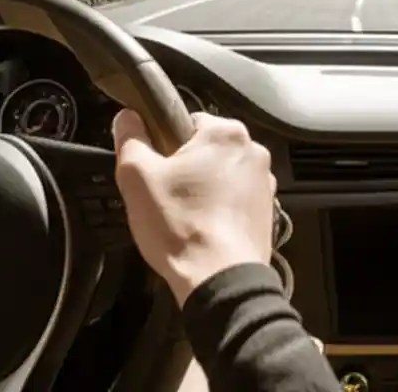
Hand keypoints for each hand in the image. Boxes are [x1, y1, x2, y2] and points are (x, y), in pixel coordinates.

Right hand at [112, 110, 275, 304]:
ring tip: (185, 218)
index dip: (164, 145)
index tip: (156, 172)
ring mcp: (266, 183)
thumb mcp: (137, 176)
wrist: (219, 280)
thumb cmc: (179, 224)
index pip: (186, 122)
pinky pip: (236, 201)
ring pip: (222, 176)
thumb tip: (128, 117)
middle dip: (187, 169)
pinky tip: (204, 230)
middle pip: (206, 150)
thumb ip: (130, 138)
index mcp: (227, 132)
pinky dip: (221, 210)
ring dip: (205, 190)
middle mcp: (254, 151)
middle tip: (166, 198)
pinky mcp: (269, 212)